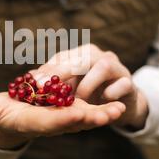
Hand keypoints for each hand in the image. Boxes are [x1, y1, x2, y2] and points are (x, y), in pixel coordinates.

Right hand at [0, 90, 125, 150]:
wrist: (12, 118)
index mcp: (32, 122)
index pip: (47, 122)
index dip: (60, 119)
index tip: (75, 115)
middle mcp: (51, 123)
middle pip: (72, 122)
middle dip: (88, 119)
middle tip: (105, 115)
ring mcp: (62, 118)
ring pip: (84, 118)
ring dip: (101, 115)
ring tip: (119, 110)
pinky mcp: (69, 112)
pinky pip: (88, 111)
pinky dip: (102, 109)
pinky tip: (119, 105)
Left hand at [31, 44, 148, 130]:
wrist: (120, 103)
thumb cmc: (90, 93)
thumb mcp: (70, 87)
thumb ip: (54, 83)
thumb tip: (29, 79)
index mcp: (81, 54)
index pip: (63, 57)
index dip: (49, 69)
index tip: (34, 81)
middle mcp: (98, 56)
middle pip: (81, 58)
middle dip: (64, 72)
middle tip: (49, 88)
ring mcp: (117, 67)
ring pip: (103, 66)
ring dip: (88, 84)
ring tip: (79, 100)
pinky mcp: (129, 82)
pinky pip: (123, 84)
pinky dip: (112, 91)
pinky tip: (104, 99)